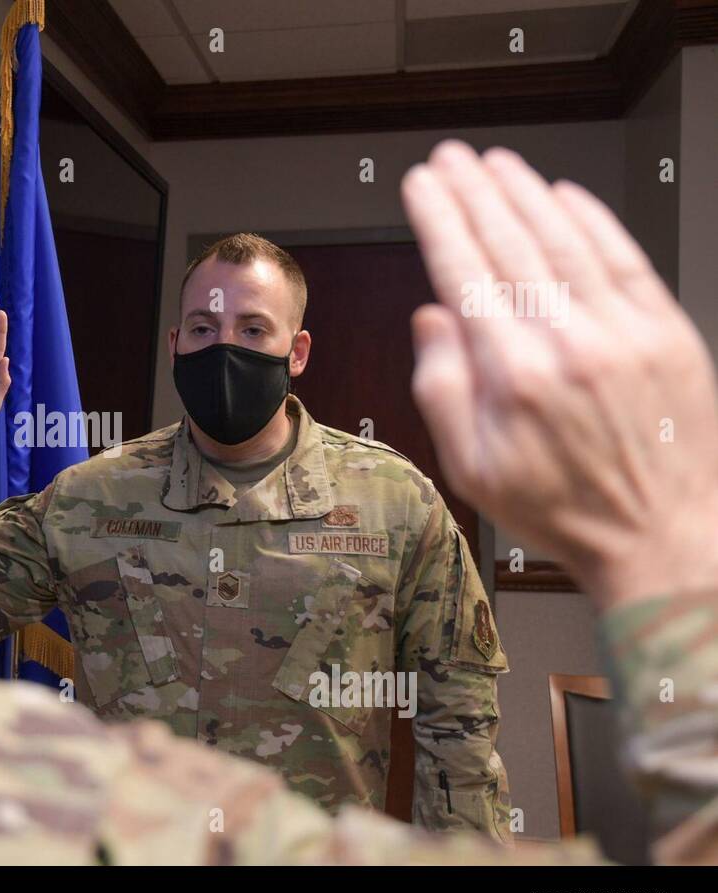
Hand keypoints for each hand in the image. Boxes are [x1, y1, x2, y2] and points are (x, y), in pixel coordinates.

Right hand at [402, 141, 717, 609]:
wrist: (663, 536)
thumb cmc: (565, 509)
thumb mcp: (471, 468)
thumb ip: (442, 388)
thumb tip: (431, 320)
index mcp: (514, 376)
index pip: (465, 273)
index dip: (439, 221)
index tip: (421, 187)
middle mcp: (570, 343)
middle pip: (511, 245)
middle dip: (474, 194)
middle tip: (450, 159)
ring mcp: (624, 333)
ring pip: (566, 241)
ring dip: (526, 194)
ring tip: (496, 164)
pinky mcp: (667, 333)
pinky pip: (625, 259)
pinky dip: (593, 220)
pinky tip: (566, 195)